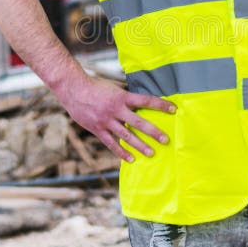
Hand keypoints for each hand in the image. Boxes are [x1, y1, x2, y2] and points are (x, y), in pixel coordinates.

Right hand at [59, 75, 175, 161]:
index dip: (160, 105)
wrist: (74, 89)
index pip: (146, 100)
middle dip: (153, 132)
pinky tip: (131, 159)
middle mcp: (116, 110)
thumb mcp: (114, 88)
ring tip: (152, 153)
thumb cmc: (96, 87)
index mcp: (122, 97)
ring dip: (140, 145)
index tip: (174, 109)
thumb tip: (142, 103)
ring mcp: (106, 121)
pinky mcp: (97, 129)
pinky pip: (111, 143)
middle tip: (166, 140)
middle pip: (138, 122)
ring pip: (126, 136)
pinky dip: (121, 152)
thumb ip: (126, 98)